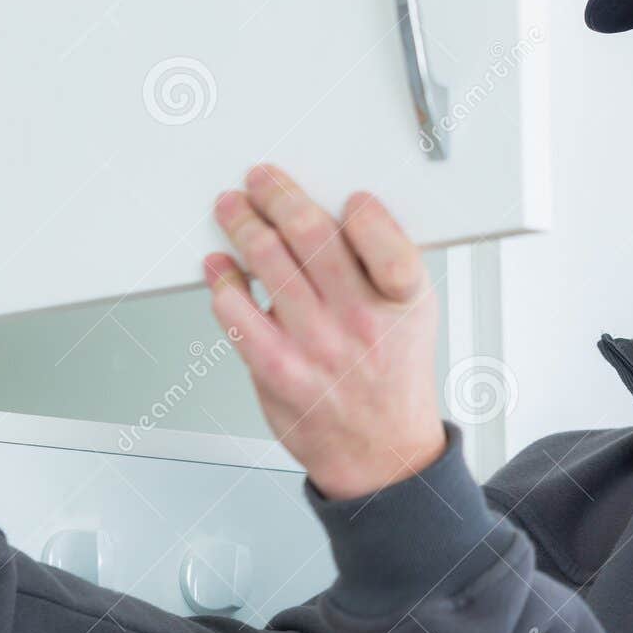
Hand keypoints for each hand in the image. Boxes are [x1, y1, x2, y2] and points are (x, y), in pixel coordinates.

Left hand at [206, 164, 445, 499]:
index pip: (385, 240)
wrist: (380, 451)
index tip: (348, 199)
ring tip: (232, 209)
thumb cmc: (392, 377)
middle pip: (311, 235)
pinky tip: (218, 268)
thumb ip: (385, 267)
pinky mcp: (277, 370)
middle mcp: (361, 321)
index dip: (362, 211)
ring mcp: (316, 345)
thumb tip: (333, 215)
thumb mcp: (414, 316)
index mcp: (404, 302)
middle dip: (277, 196)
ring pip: (267, 262)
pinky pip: (237, 312)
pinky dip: (221, 282)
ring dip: (242, 224)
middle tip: (261, 181)